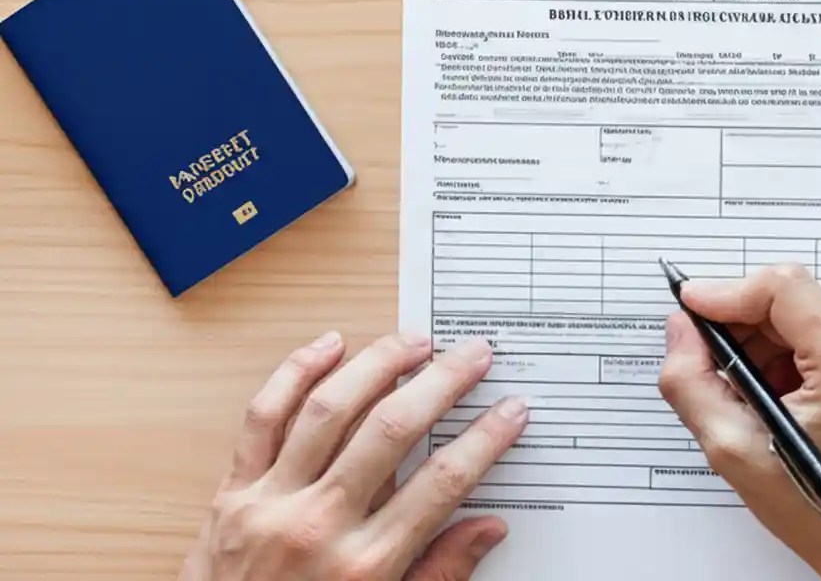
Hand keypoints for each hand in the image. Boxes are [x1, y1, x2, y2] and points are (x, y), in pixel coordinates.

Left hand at [179, 332, 527, 580]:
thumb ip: (439, 573)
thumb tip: (488, 529)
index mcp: (365, 565)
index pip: (442, 483)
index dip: (484, 440)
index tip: (510, 411)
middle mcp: (319, 525)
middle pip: (392, 431)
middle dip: (441, 383)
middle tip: (472, 355)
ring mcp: (271, 502)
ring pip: (329, 410)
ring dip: (376, 365)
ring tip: (413, 341)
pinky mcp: (232, 492)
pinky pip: (262, 418)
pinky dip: (294, 374)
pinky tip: (329, 347)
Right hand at [659, 265, 820, 580]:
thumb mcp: (734, 451)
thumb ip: (692, 381)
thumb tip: (681, 330)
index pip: (782, 288)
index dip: (727, 292)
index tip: (692, 305)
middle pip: (789, 299)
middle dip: (741, 328)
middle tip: (714, 370)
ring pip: (800, 315)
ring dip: (763, 347)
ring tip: (754, 401)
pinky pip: (819, 332)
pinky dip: (788, 357)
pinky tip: (780, 399)